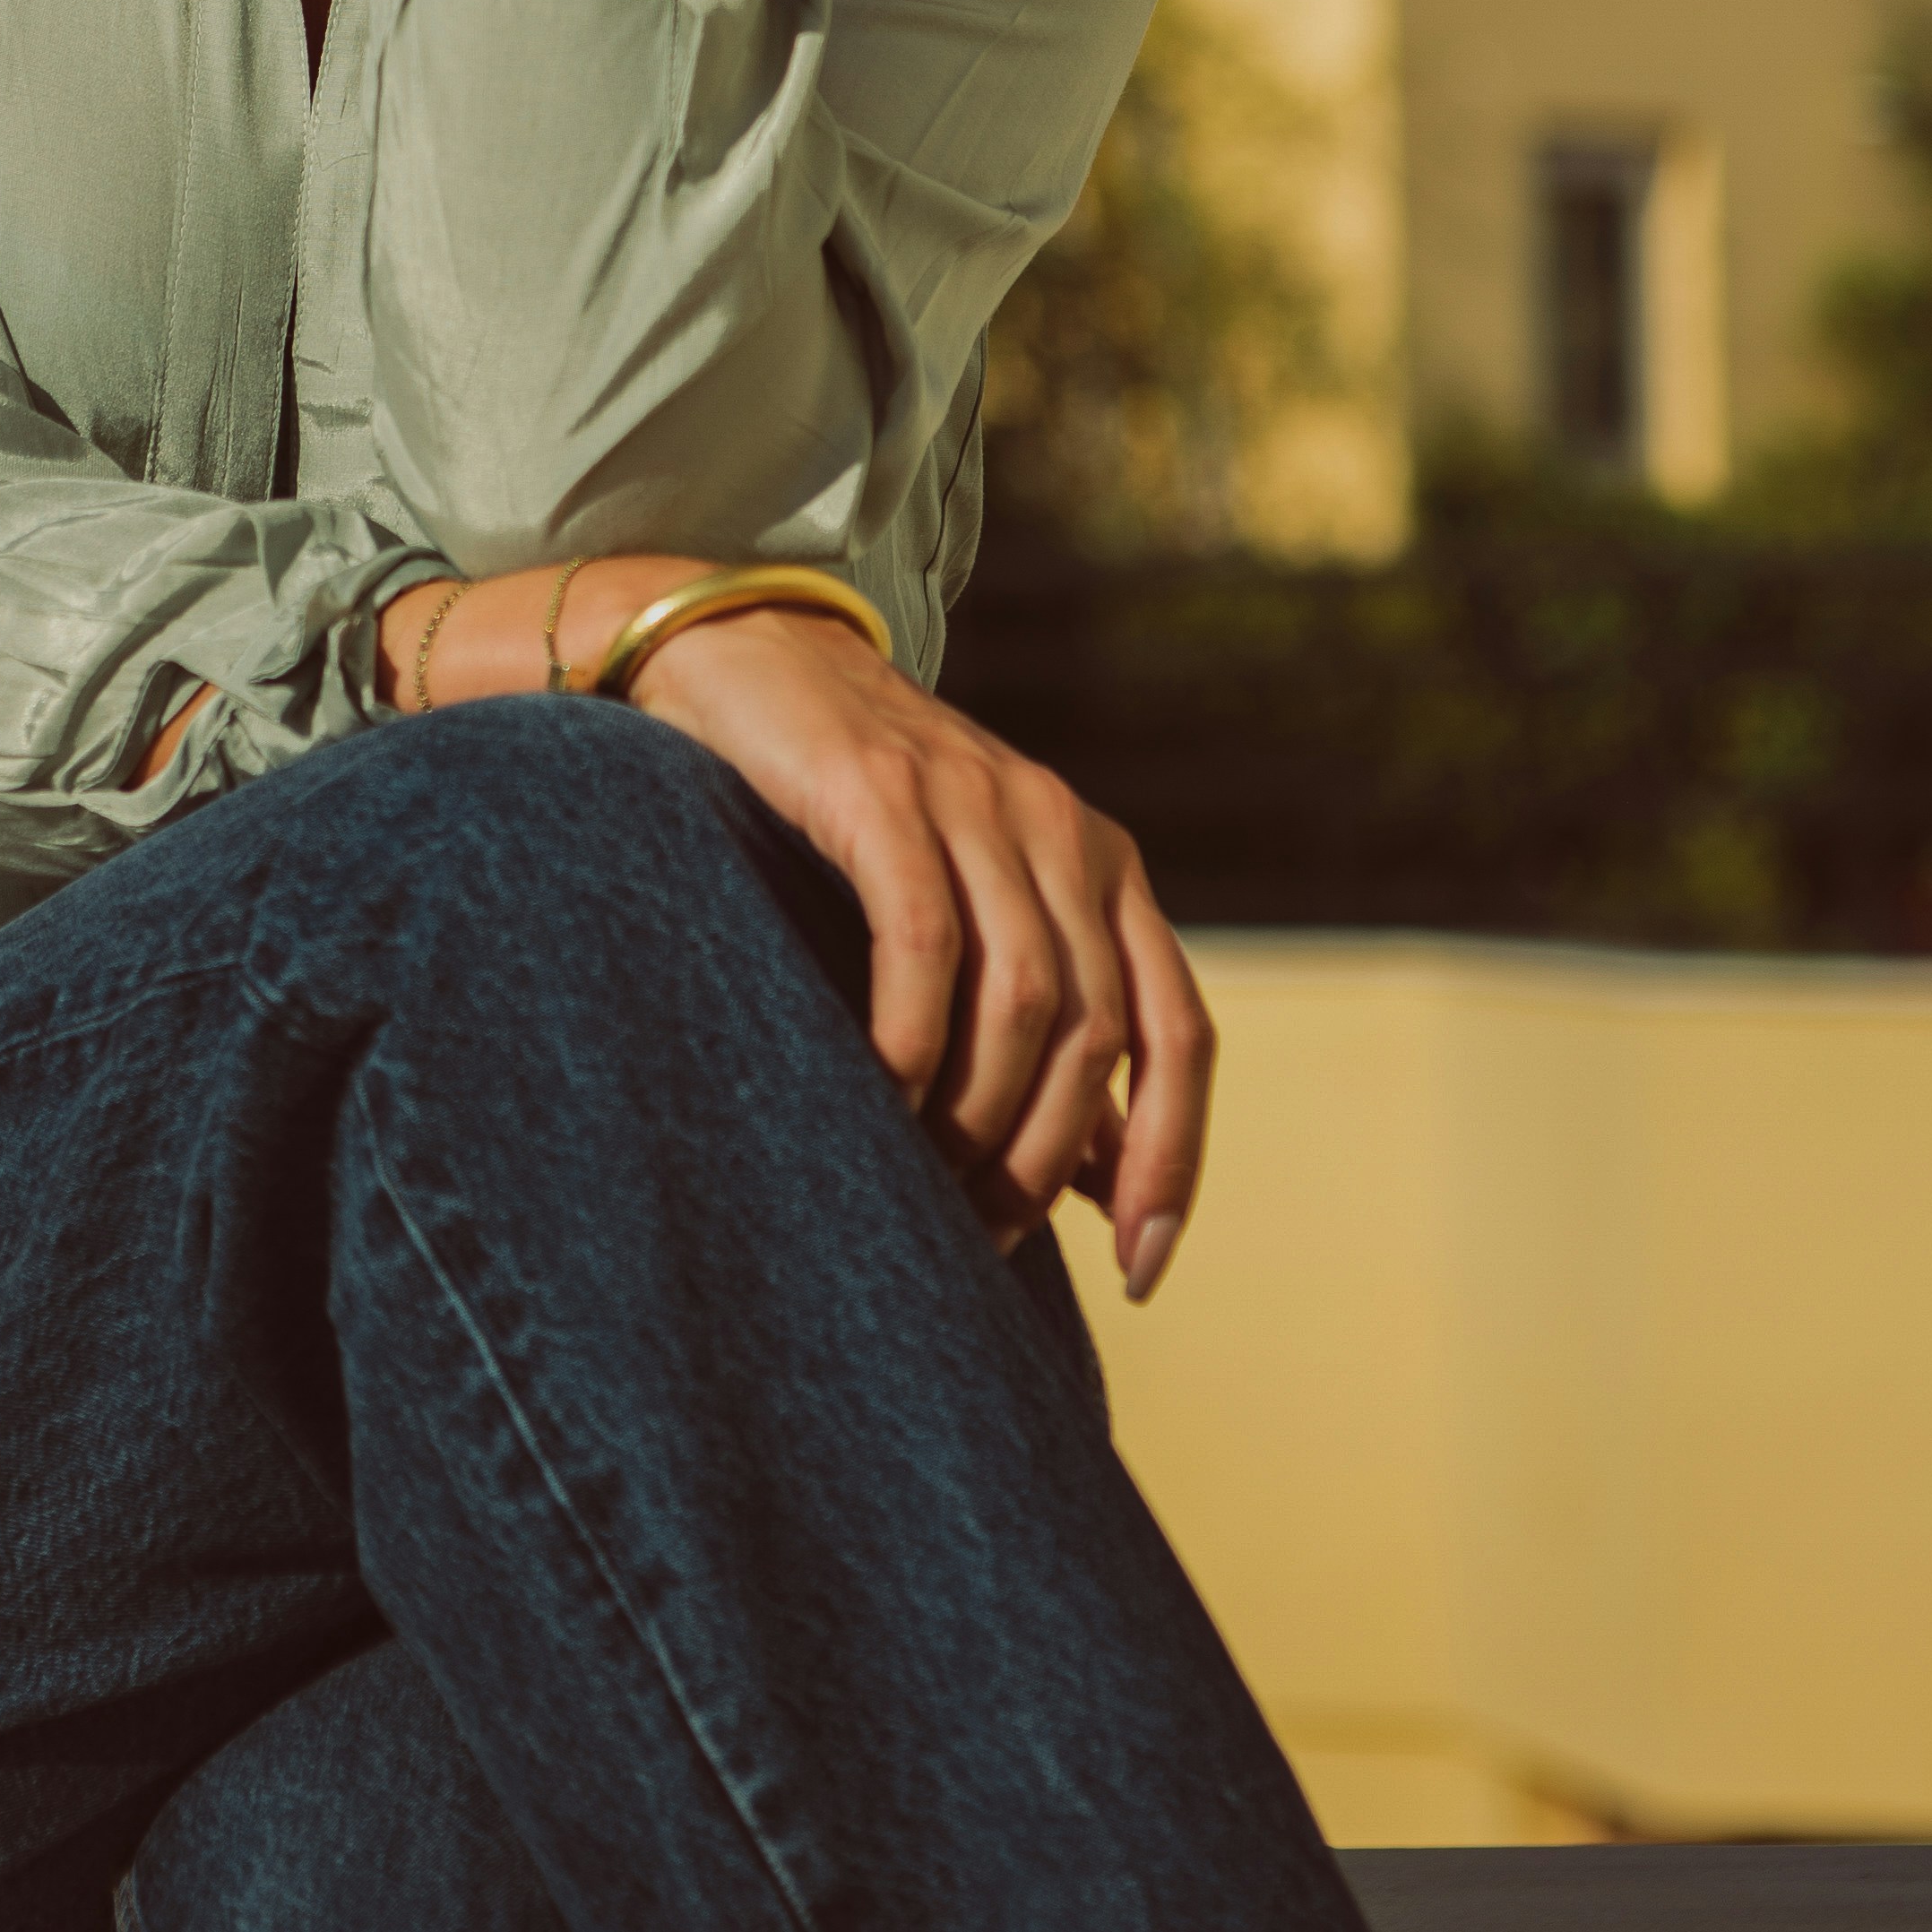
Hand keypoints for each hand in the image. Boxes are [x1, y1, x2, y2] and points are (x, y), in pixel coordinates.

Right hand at [631, 609, 1214, 1301]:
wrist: (750, 659)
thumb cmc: (860, 815)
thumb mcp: (977, 915)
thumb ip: (1045, 1031)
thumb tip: (1100, 1189)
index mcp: (1104, 865)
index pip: (1180, 1031)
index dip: (1174, 1159)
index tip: (1143, 1272)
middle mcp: (1062, 830)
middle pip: (1099, 1033)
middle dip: (1045, 1159)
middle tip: (975, 1239)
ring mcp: (977, 801)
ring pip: (1026, 997)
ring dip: (979, 1116)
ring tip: (920, 1187)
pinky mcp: (884, 789)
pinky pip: (924, 939)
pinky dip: (911, 1037)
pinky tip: (876, 1095)